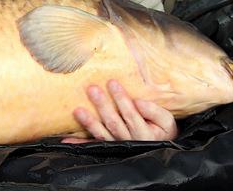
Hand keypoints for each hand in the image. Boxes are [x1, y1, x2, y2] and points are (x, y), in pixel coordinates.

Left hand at [62, 79, 176, 142]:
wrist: (161, 147)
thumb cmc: (162, 130)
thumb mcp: (166, 121)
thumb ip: (155, 112)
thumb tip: (138, 102)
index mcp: (145, 134)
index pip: (131, 114)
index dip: (121, 99)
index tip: (112, 82)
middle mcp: (129, 141)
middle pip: (114, 123)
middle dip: (102, 106)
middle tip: (92, 89)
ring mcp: (116, 146)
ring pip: (102, 134)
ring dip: (89, 122)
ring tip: (77, 110)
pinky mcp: (107, 149)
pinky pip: (92, 147)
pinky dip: (79, 144)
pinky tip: (66, 140)